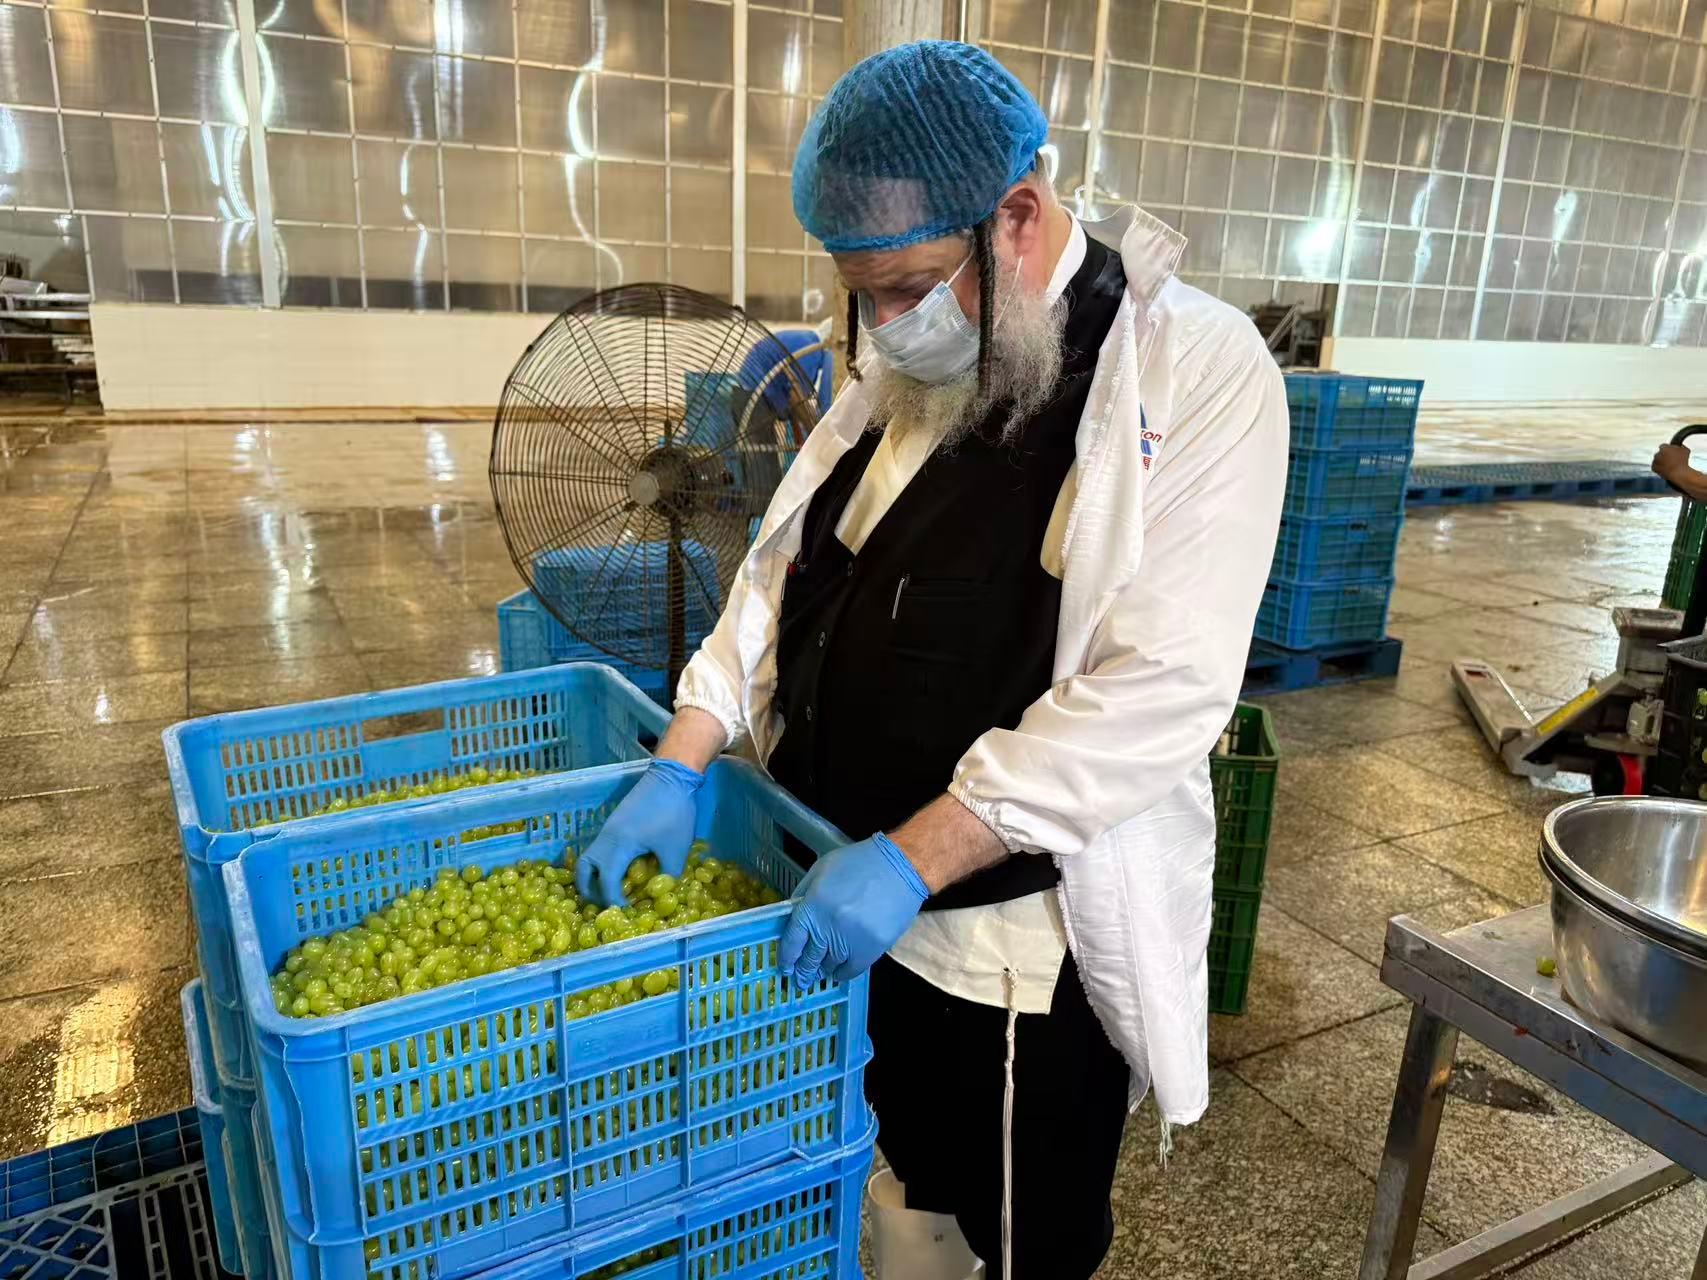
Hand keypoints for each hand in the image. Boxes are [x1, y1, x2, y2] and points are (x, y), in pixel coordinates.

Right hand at [575, 759, 703, 906]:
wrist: (672, 776)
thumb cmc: (675, 813)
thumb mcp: (676, 849)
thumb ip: (667, 876)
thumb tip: (660, 895)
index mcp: (620, 845)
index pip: (607, 882)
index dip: (613, 902)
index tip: (626, 914)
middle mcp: (606, 837)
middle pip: (583, 870)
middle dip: (590, 890)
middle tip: (607, 904)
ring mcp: (607, 828)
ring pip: (588, 858)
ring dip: (594, 877)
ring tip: (612, 890)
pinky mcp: (613, 822)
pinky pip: (599, 849)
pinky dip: (603, 864)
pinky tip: (622, 870)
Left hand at [779, 833, 928, 988]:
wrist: (900, 868)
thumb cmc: (860, 863)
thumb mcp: (821, 869)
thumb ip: (803, 894)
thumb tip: (792, 918)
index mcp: (812, 906)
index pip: (792, 941)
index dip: (787, 958)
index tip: (785, 967)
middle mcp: (827, 927)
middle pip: (810, 958)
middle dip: (803, 971)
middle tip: (801, 980)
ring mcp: (849, 941)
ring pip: (829, 966)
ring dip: (823, 971)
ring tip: (820, 974)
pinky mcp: (870, 949)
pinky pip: (851, 971)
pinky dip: (842, 974)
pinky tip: (838, 973)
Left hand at [1654, 443, 1691, 483]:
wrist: (1679, 472)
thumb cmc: (1683, 461)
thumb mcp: (1685, 450)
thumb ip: (1681, 447)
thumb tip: (1680, 446)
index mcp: (1664, 447)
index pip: (1663, 446)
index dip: (1668, 449)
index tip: (1671, 452)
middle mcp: (1657, 453)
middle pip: (1660, 453)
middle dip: (1664, 455)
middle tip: (1670, 459)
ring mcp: (1655, 461)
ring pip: (1657, 460)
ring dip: (1661, 461)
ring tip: (1669, 465)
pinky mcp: (1653, 468)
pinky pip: (1655, 466)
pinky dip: (1659, 467)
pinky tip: (1666, 469)